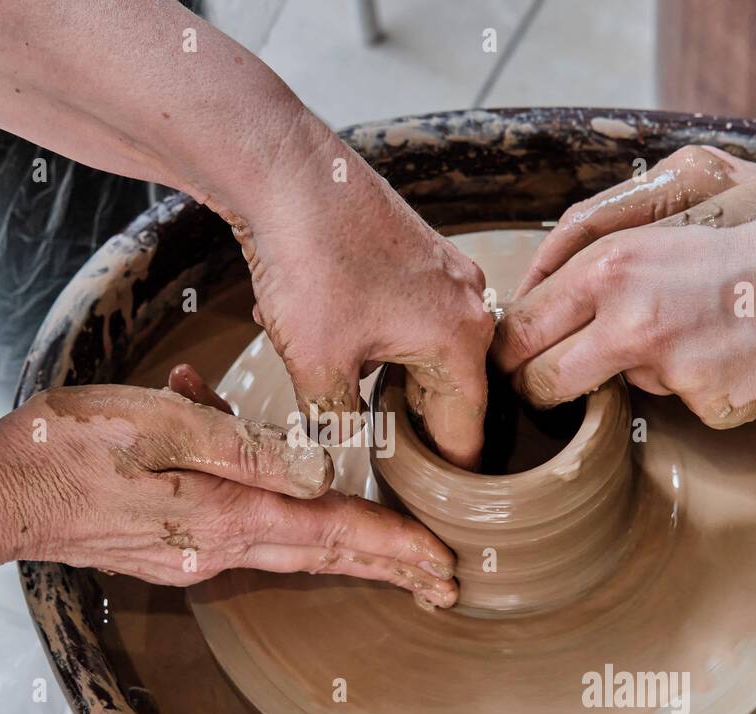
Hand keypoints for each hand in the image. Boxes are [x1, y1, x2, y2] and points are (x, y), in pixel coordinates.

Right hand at [0, 369, 458, 606]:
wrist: (1, 491)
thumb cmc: (77, 446)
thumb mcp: (166, 423)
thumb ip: (245, 449)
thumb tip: (315, 476)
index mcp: (226, 515)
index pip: (333, 535)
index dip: (394, 550)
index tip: (443, 566)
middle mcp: (217, 546)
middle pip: (323, 556)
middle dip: (387, 568)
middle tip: (440, 582)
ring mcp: (192, 553)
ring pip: (289, 548)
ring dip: (343, 547)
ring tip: (391, 552)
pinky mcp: (169, 545)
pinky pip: (241, 530)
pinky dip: (273, 512)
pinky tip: (269, 476)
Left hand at [228, 141, 493, 469]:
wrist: (288, 174)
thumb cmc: (312, 262)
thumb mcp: (316, 365)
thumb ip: (335, 421)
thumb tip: (333, 454)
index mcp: (461, 341)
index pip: (465, 432)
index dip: (442, 473)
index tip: (425, 497)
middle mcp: (467, 305)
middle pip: (447, 390)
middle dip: (403, 418)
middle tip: (370, 447)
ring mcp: (445, 272)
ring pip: (420, 349)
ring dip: (376, 370)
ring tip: (325, 372)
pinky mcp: (417, 251)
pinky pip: (405, 311)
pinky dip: (369, 331)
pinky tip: (317, 327)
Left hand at [494, 146, 755, 426]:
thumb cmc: (755, 222)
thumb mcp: (665, 202)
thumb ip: (594, 238)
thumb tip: (536, 279)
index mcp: (611, 267)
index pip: (522, 329)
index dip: (510, 351)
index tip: (511, 358)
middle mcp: (631, 321)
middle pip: (542, 382)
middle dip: (536, 387)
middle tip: (545, 385)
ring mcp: (672, 370)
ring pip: (617, 390)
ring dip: (637, 371)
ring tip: (692, 329)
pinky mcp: (710, 404)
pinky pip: (681, 401)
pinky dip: (696, 383)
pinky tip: (732, 348)